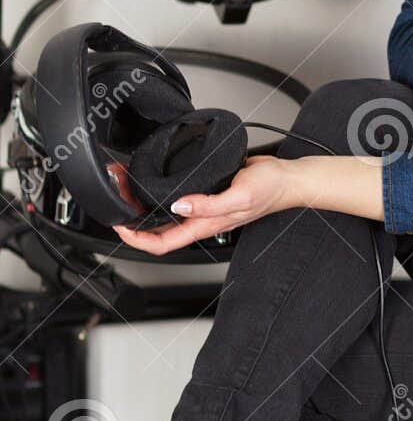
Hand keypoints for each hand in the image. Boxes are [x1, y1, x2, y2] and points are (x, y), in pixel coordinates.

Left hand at [108, 155, 305, 256]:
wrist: (287, 178)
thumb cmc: (270, 189)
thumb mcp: (240, 195)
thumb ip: (210, 205)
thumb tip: (180, 206)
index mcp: (205, 225)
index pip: (162, 243)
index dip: (137, 239)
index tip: (120, 226)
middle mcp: (201, 220)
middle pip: (158, 231)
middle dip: (133, 222)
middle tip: (116, 201)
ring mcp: (203, 208)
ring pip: (165, 216)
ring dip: (144, 207)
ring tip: (127, 189)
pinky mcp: (207, 193)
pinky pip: (178, 200)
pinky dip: (161, 195)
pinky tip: (154, 183)